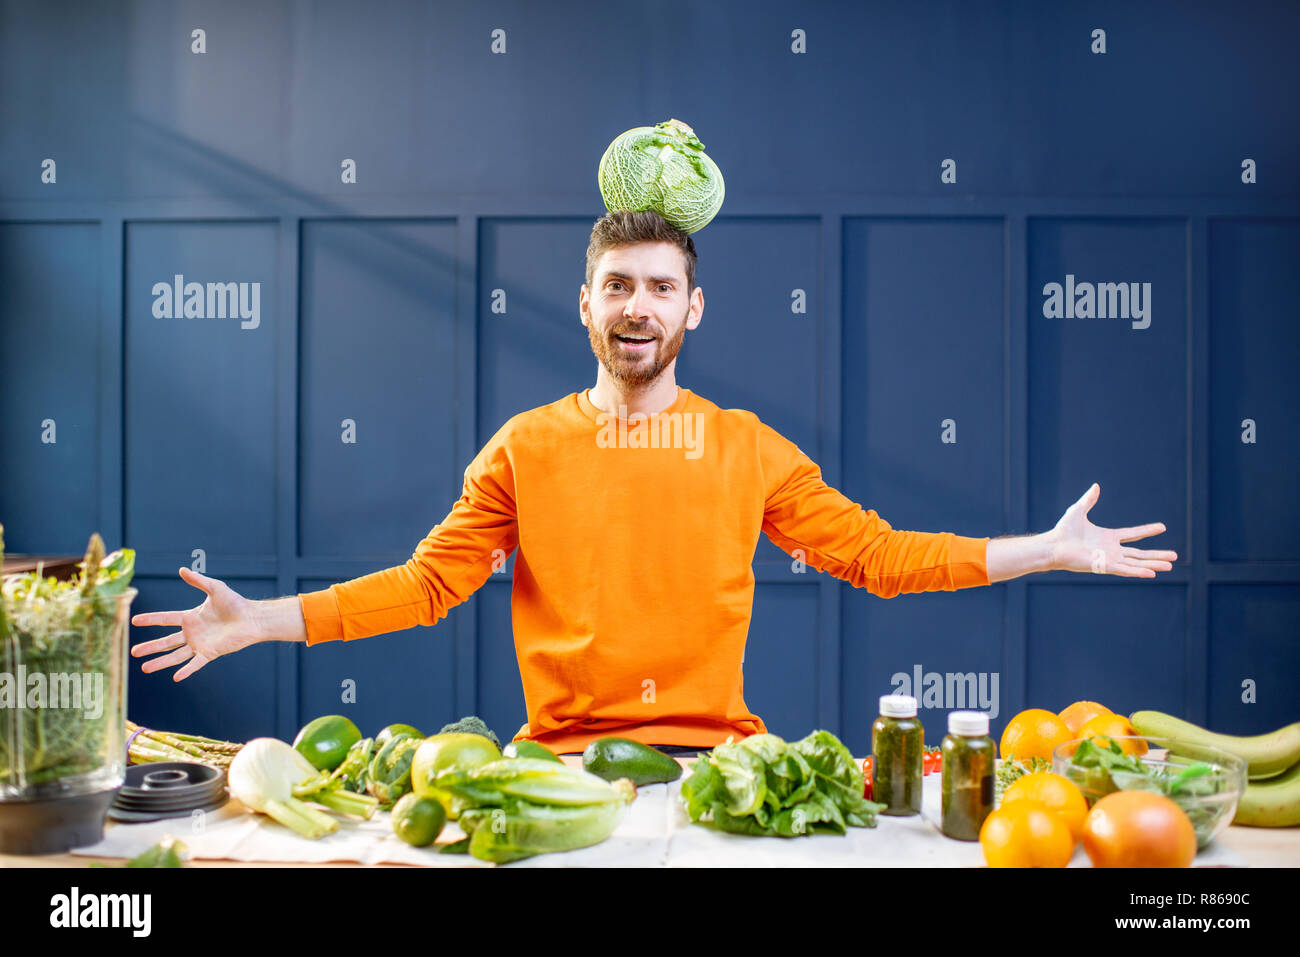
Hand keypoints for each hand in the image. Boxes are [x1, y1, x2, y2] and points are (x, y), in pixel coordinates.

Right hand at [130, 568, 261, 680]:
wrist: (253, 618)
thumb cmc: (236, 603)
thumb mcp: (215, 588)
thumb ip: (198, 581)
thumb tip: (181, 569)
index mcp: (191, 617)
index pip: (166, 619)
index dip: (150, 619)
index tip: (133, 620)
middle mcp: (192, 632)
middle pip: (166, 641)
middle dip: (150, 647)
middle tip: (133, 652)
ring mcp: (200, 644)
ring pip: (176, 655)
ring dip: (160, 662)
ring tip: (144, 668)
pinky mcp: (210, 653)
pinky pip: (195, 663)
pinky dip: (186, 670)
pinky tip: (175, 677)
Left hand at [1046, 483, 1176, 577]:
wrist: (1053, 545)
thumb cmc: (1064, 531)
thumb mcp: (1078, 511)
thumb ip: (1089, 500)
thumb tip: (1096, 485)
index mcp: (1108, 537)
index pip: (1133, 534)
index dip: (1147, 530)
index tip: (1162, 527)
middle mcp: (1111, 550)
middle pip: (1140, 553)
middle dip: (1157, 555)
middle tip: (1175, 556)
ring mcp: (1109, 559)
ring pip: (1136, 563)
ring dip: (1153, 564)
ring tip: (1170, 566)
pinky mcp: (1104, 566)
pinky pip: (1125, 570)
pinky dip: (1138, 572)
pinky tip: (1152, 573)